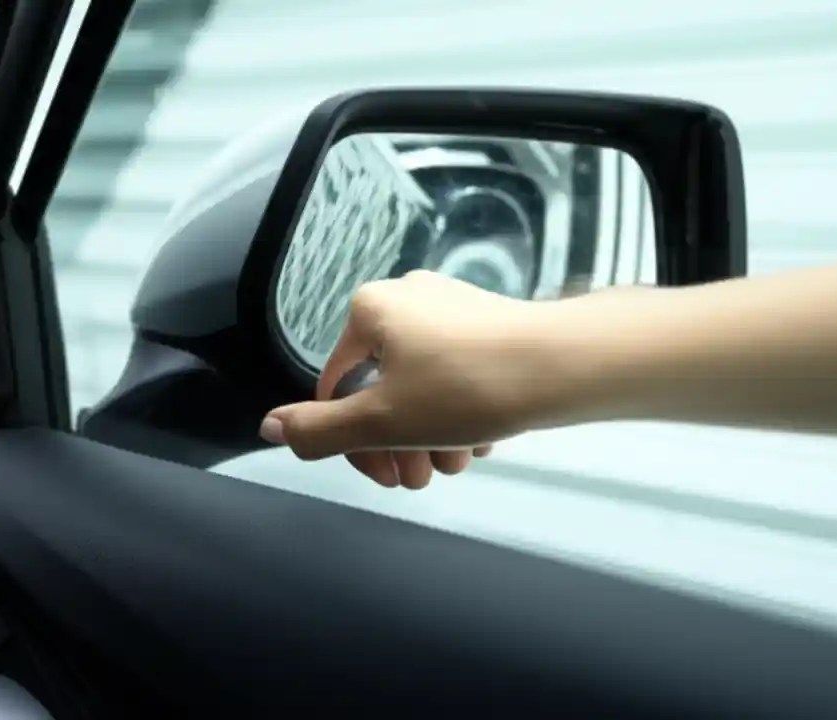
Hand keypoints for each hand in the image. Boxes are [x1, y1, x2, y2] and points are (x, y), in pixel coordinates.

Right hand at [260, 270, 548, 488]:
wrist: (567, 365)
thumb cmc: (468, 387)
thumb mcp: (381, 421)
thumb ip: (320, 431)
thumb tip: (269, 427)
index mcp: (369, 310)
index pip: (336, 390)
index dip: (353, 444)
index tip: (384, 477)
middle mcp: (406, 297)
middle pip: (380, 391)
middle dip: (398, 444)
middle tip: (422, 478)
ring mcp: (450, 308)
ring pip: (420, 389)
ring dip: (430, 436)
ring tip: (458, 460)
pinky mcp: (488, 324)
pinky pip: (455, 376)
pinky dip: (460, 413)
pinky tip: (483, 439)